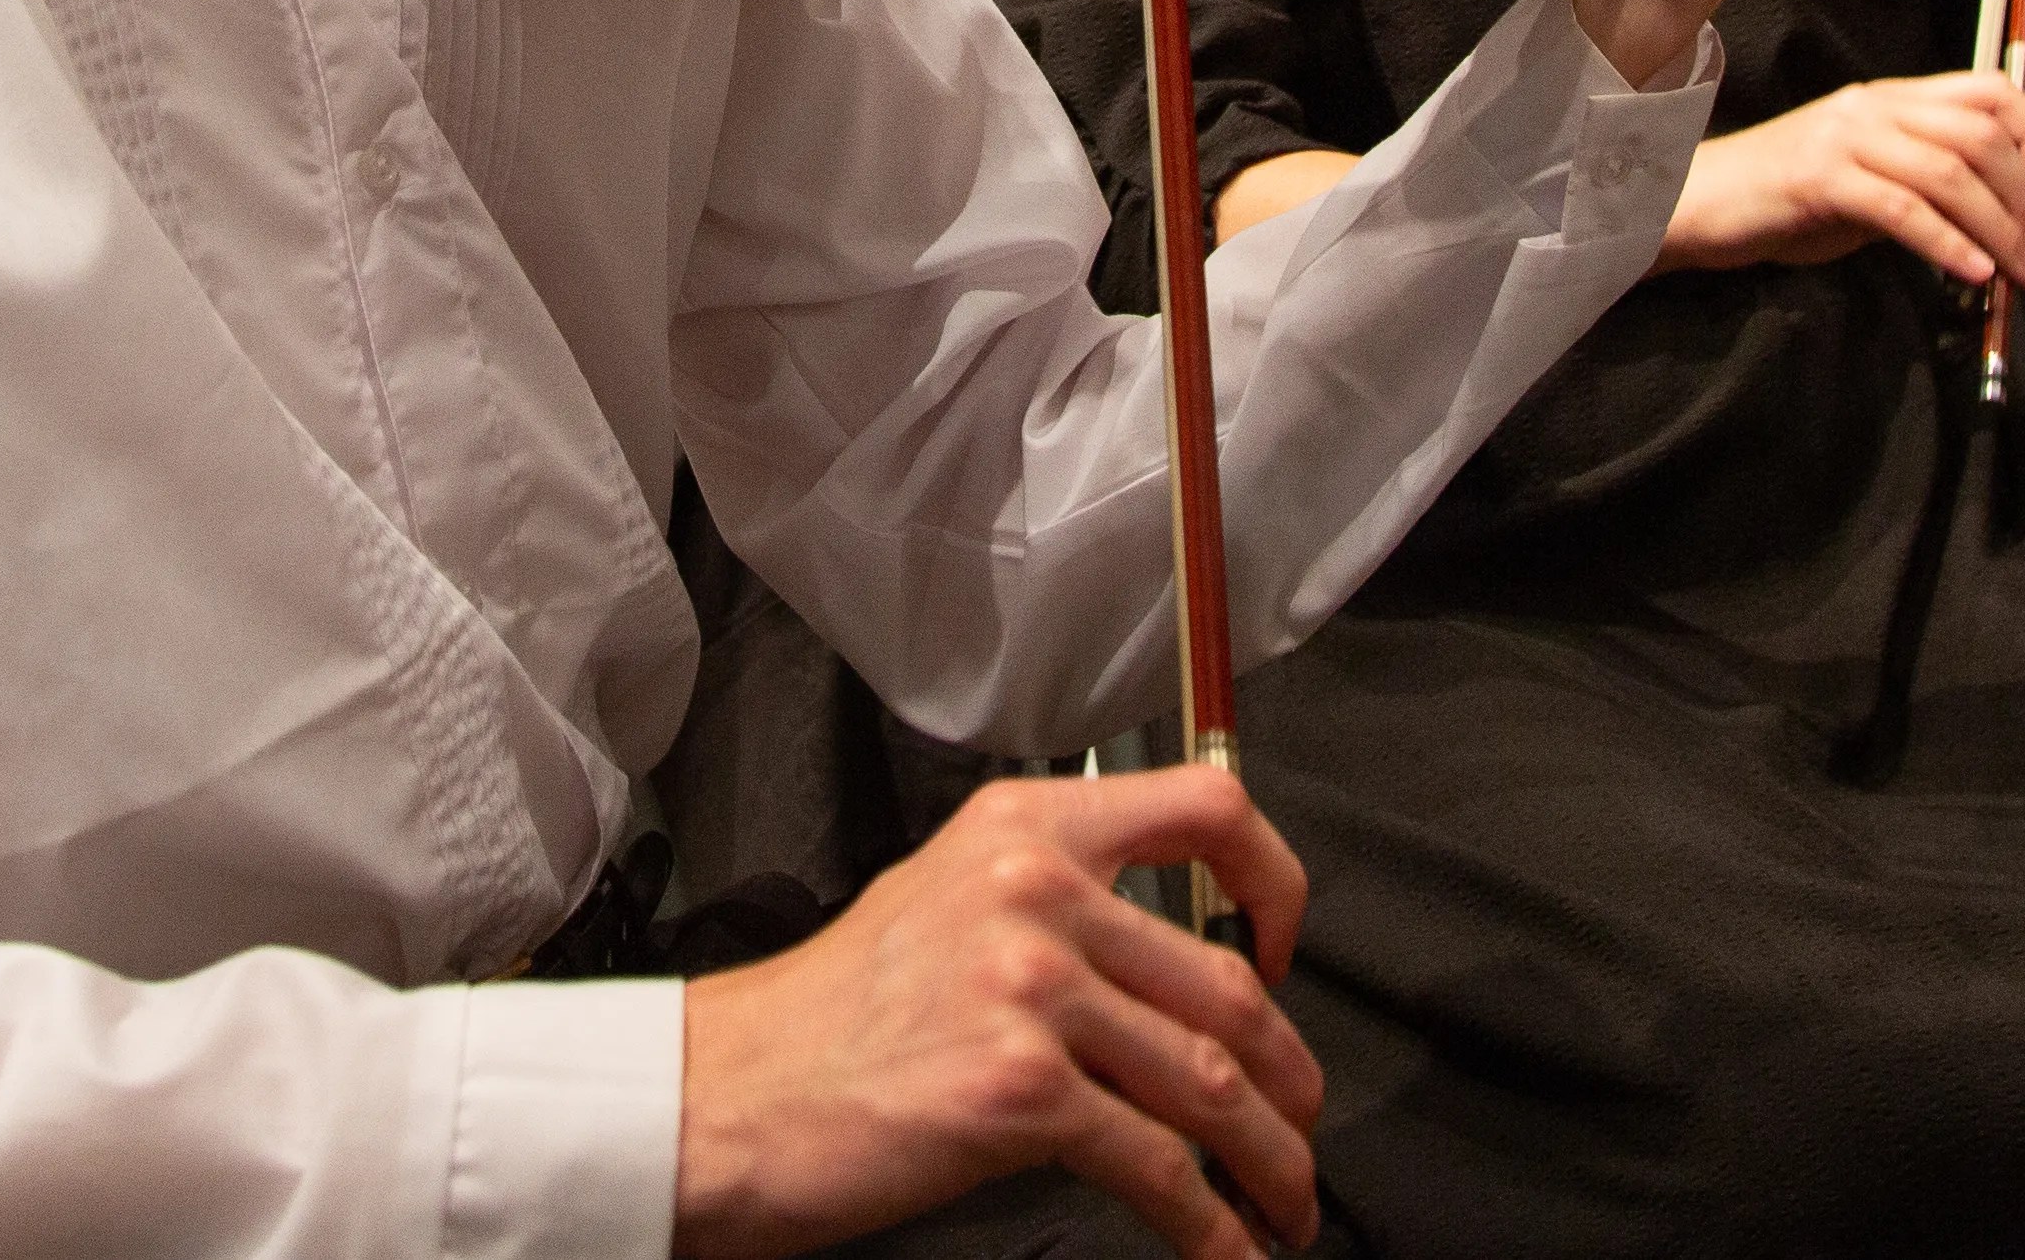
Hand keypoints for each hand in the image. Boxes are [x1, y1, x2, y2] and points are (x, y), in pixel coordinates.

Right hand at [676, 770, 1320, 1259]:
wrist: (725, 1095)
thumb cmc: (828, 1017)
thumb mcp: (945, 902)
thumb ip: (1059, 906)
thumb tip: (1178, 973)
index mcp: (1025, 830)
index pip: (1208, 807)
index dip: (1277, 884)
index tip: (1284, 949)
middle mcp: (1034, 892)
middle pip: (1226, 983)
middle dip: (1288, 1078)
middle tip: (1299, 1125)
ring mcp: (1028, 989)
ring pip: (1210, 1080)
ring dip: (1271, 1159)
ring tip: (1285, 1203)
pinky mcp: (1017, 1091)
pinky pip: (1159, 1164)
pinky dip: (1212, 1223)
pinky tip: (1227, 1248)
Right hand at [1662, 70, 2024, 289]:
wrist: (1697, 200)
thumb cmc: (1783, 199)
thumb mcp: (1865, 177)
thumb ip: (1921, 182)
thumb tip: (1995, 218)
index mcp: (1890, 99)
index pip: (1987, 90)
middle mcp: (1873, 107)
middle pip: (1979, 135)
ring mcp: (1845, 138)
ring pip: (1949, 172)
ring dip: (1999, 229)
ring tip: (2020, 273)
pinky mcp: (1820, 178)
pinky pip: (1901, 208)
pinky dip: (1948, 242)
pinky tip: (1972, 271)